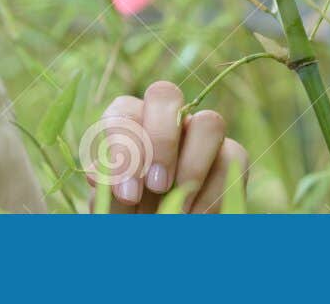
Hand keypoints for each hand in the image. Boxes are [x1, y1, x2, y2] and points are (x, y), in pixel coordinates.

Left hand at [86, 80, 248, 212]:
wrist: (158, 235)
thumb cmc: (130, 218)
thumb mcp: (113, 208)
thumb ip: (108, 190)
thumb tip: (96, 174)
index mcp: (127, 121)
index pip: (123, 114)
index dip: (125, 150)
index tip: (127, 195)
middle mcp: (164, 118)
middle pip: (165, 95)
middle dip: (161, 140)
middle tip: (157, 186)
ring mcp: (199, 133)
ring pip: (209, 122)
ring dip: (193, 165)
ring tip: (179, 209)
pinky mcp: (230, 156)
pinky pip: (233, 157)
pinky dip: (215, 191)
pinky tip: (197, 218)